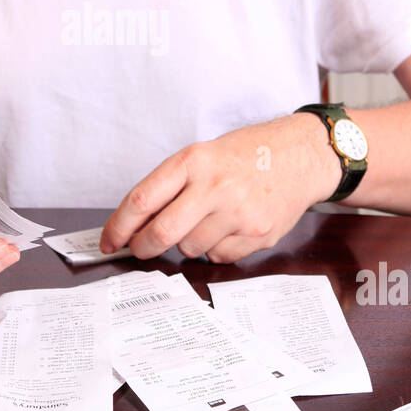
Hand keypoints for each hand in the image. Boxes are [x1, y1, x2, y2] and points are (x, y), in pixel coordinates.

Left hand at [99, 115, 341, 263]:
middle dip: (143, 247)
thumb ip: (172, 186)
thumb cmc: (246, 155)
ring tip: (205, 221)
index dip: (119, 226)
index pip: (142, 200)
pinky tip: (229, 227)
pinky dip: (215, 248)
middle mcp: (215, 187)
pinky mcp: (258, 235)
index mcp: (194, 161)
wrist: (300, 156)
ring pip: (189, 249)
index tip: (109, 240)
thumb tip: (136, 224)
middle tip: (141, 248)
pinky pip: (219, 256)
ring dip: (187, 243)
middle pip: (161, 233)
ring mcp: (238, 213)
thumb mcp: (203, 154)